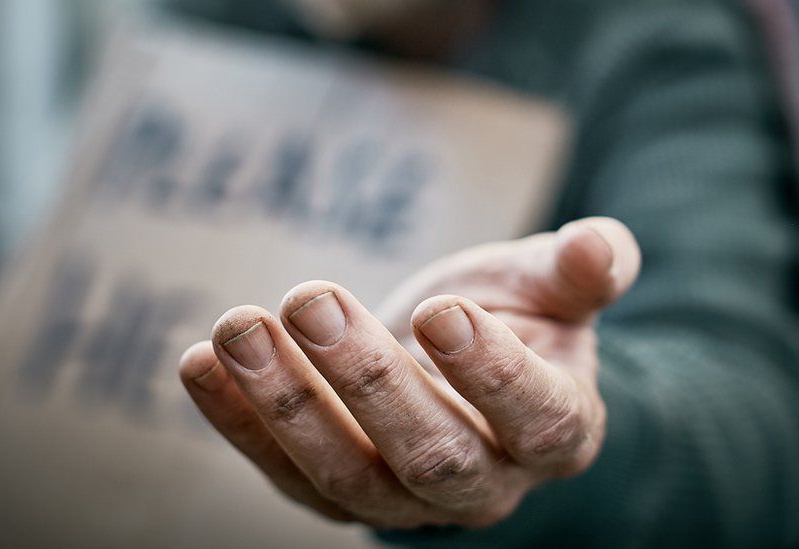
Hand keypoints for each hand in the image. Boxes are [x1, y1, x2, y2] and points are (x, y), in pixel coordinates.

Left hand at [179, 217, 640, 527]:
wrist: (451, 361)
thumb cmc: (509, 318)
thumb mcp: (545, 285)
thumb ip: (578, 269)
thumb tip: (601, 247)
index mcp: (556, 430)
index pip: (536, 417)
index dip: (492, 373)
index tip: (439, 310)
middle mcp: (485, 483)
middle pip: (431, 455)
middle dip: (365, 380)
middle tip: (309, 298)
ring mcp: (404, 502)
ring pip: (347, 477)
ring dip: (285, 404)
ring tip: (235, 328)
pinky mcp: (336, 494)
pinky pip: (284, 474)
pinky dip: (238, 421)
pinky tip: (197, 363)